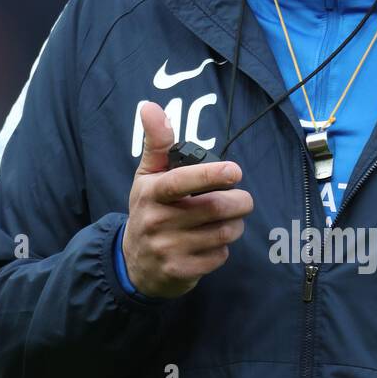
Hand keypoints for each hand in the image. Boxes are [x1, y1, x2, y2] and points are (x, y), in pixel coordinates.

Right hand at [122, 101, 253, 297]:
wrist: (134, 264)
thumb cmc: (149, 211)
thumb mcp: (148, 177)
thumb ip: (157, 143)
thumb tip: (150, 106)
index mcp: (152, 192)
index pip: (182, 182)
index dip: (211, 175)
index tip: (235, 171)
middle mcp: (157, 220)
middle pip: (215, 208)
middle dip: (239, 202)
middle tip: (242, 200)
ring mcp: (168, 248)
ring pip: (223, 233)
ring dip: (235, 225)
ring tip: (229, 220)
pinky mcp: (181, 271)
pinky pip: (219, 256)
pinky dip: (224, 248)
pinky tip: (212, 243)